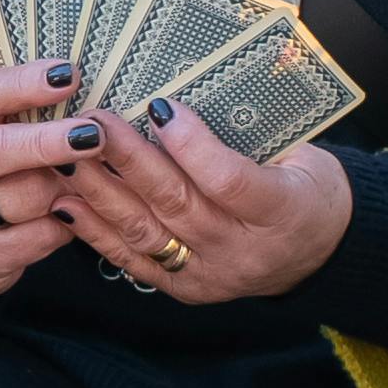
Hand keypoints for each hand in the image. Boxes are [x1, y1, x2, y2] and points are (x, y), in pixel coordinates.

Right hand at [0, 58, 113, 316]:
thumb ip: (3, 104)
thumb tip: (71, 78)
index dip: (24, 85)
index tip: (68, 76)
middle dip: (47, 142)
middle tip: (92, 134)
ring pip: (25, 197)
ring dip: (65, 184)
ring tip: (85, 174)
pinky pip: (40, 236)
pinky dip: (67, 221)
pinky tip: (72, 210)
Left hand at [60, 92, 353, 308]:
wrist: (321, 253)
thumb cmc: (307, 189)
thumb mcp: (303, 157)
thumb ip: (248, 137)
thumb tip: (180, 99)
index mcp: (283, 211)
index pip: (229, 181)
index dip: (190, 145)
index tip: (158, 106)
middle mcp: (243, 250)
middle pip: (177, 203)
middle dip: (128, 160)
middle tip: (94, 122)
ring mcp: (211, 275)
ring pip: (146, 232)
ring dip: (100, 193)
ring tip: (68, 157)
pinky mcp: (184, 288)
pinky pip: (133, 260)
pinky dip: (95, 232)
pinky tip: (66, 203)